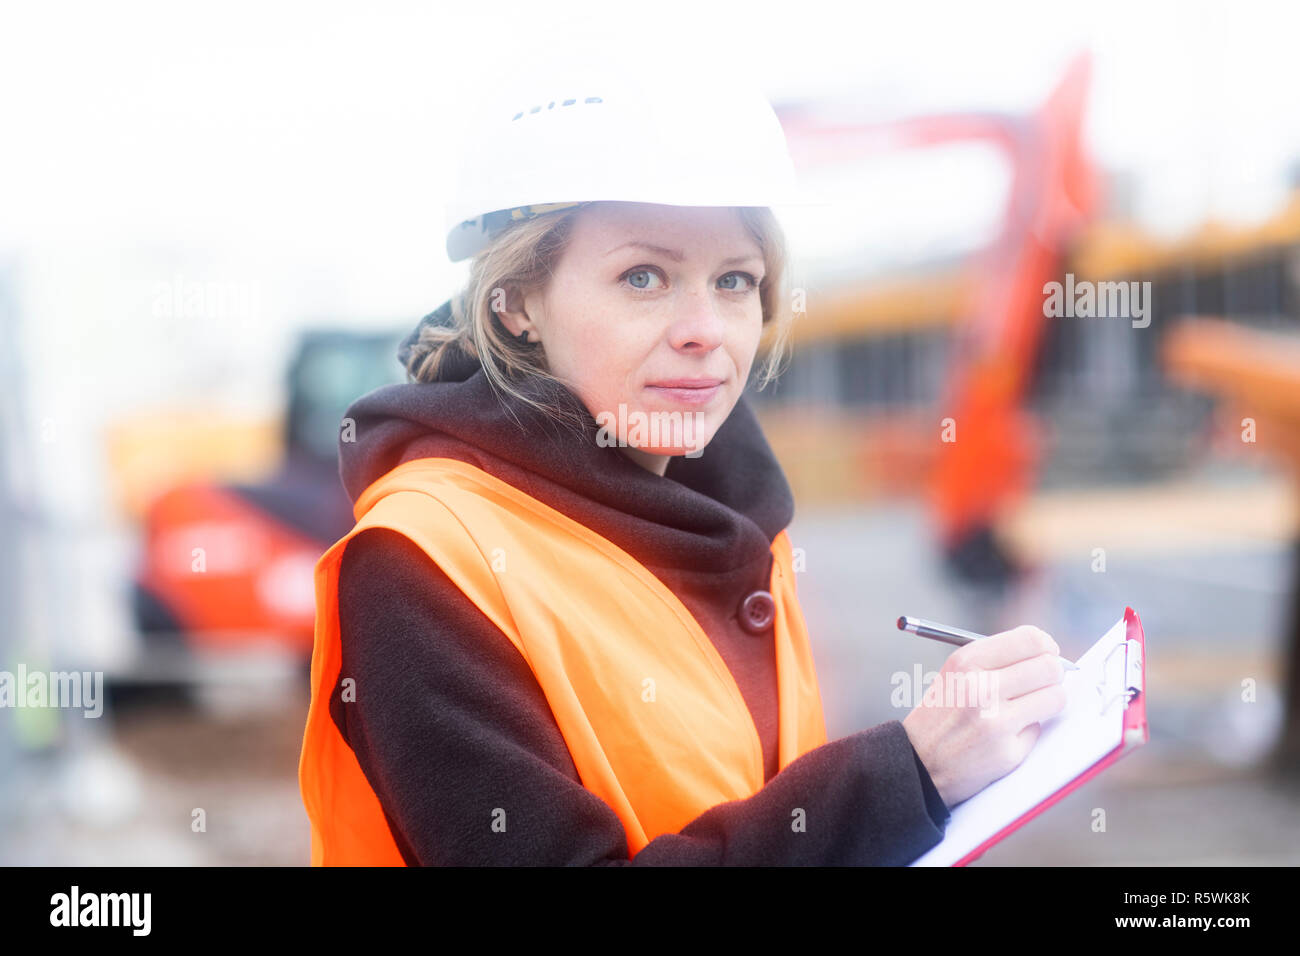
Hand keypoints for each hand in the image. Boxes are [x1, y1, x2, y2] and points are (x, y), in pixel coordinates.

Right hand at [902, 625, 1067, 808]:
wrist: (916, 763)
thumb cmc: (941, 715)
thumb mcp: (955, 674)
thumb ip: (996, 661)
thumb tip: (1049, 655)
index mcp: (966, 661)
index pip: (1030, 640)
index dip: (1046, 647)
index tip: (1048, 654)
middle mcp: (981, 687)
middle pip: (1049, 668)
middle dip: (1054, 674)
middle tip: (1045, 682)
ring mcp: (995, 721)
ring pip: (1055, 698)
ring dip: (1046, 702)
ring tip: (1026, 708)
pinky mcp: (1007, 752)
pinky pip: (1038, 730)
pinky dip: (1027, 732)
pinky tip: (1004, 736)